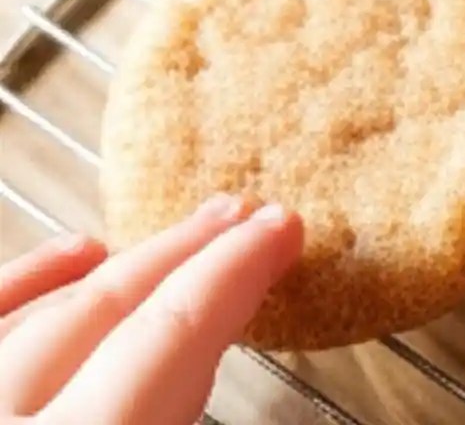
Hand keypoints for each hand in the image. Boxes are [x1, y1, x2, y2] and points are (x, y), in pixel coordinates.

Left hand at [0, 195, 302, 424]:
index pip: (174, 328)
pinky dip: (27, 282)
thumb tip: (220, 364)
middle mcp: (9, 413)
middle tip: (248, 219)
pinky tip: (74, 255)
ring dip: (125, 267)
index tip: (279, 229)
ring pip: (45, 310)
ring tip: (185, 236)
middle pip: (111, 306)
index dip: (237, 270)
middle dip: (193, 254)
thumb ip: (196, 414)